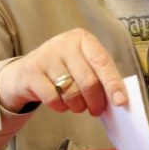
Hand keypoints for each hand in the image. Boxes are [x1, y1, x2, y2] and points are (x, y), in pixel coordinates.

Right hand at [0, 28, 126, 115]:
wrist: (27, 72)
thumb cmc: (65, 69)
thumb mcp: (84, 64)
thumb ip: (101, 76)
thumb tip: (119, 98)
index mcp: (83, 39)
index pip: (102, 61)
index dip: (113, 83)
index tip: (120, 101)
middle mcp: (64, 43)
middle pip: (88, 80)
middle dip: (96, 100)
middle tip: (97, 110)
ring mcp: (46, 56)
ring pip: (71, 92)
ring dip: (78, 106)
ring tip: (78, 105)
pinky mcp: (31, 72)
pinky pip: (53, 98)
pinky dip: (61, 107)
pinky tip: (61, 103)